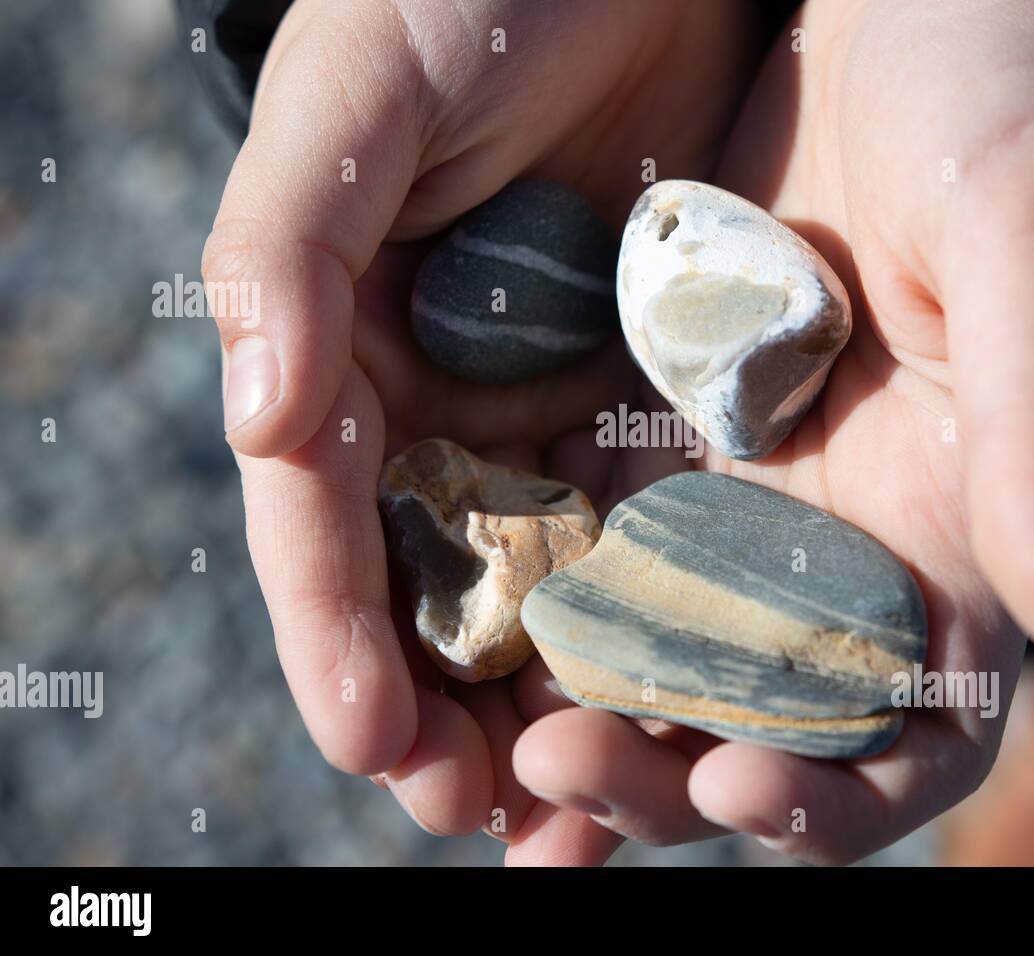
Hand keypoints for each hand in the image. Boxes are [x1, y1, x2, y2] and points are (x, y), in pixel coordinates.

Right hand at [201, 0, 762, 861]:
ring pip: (540, 586)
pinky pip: (648, 529)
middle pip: (429, 587)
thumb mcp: (354, 93)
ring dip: (552, 700)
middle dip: (444, 710)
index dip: (339, 634)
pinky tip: (676, 694)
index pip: (325, 520)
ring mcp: (547, 413)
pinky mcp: (652, 405)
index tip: (372, 738)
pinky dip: (652, 620)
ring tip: (580, 810)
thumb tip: (257, 419)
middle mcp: (439, 405)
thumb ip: (287, 245)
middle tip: (475, 816)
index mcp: (343, 349)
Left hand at [511, 0, 1033, 862]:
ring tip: (466, 742)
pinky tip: (446, 606)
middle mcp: (833, 543)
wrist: (894, 10)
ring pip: (643, 649)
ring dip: (561, 707)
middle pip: (746, 719)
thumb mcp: (1033, 252)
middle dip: (654, 770)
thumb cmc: (1004, 109)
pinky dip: (519, 586)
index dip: (835, 794)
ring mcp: (732, 491)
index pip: (911, 731)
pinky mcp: (649, 427)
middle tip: (550, 770)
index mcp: (950, 538)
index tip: (735, 790)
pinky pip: (575, 532)